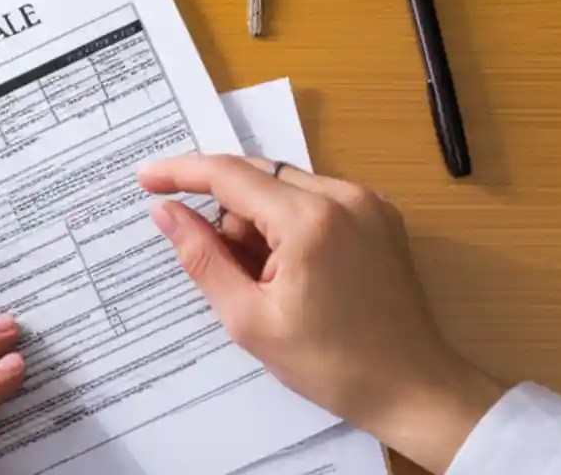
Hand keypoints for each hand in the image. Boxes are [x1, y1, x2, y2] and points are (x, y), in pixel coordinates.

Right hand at [138, 155, 503, 474]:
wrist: (413, 387)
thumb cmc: (333, 364)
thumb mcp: (249, 319)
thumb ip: (202, 258)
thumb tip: (166, 212)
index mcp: (309, 219)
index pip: (228, 174)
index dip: (180, 173)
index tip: (147, 180)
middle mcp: (342, 195)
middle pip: (257, 177)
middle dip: (228, 216)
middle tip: (229, 272)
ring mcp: (366, 201)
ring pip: (284, 187)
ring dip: (260, 223)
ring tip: (271, 284)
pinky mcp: (379, 214)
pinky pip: (316, 200)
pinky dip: (291, 225)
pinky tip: (295, 273)